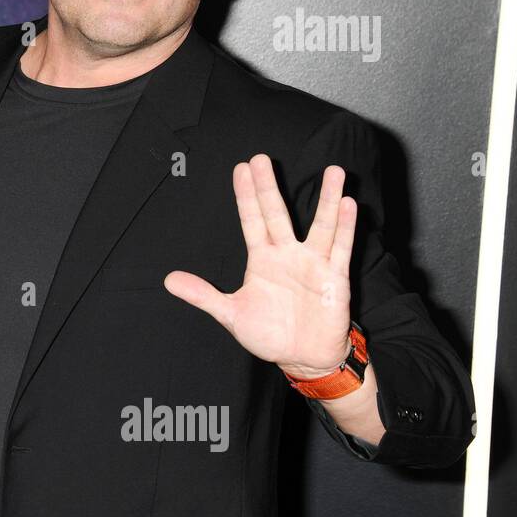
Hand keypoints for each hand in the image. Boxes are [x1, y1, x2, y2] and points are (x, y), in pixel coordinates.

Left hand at [163, 154, 355, 376]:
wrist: (302, 358)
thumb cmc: (269, 334)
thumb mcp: (230, 313)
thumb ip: (203, 294)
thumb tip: (169, 280)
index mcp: (262, 260)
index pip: (251, 220)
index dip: (246, 196)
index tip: (241, 169)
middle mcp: (287, 255)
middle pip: (277, 214)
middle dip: (269, 187)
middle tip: (262, 158)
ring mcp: (312, 263)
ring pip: (321, 225)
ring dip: (327, 198)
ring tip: (333, 171)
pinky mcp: (334, 277)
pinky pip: (340, 248)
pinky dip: (345, 227)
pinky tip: (348, 205)